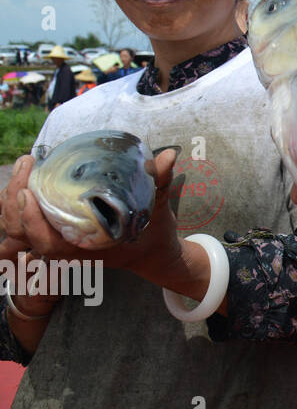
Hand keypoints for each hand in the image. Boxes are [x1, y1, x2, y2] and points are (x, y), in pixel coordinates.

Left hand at [0, 149, 186, 286]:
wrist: (153, 253)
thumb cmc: (154, 233)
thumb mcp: (158, 209)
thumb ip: (160, 182)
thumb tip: (169, 155)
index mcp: (88, 249)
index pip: (46, 243)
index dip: (31, 221)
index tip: (28, 193)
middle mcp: (68, 249)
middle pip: (22, 234)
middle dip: (13, 202)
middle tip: (25, 165)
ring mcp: (61, 243)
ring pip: (18, 231)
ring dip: (11, 202)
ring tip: (24, 167)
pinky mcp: (58, 233)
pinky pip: (26, 225)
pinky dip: (18, 206)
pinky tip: (25, 179)